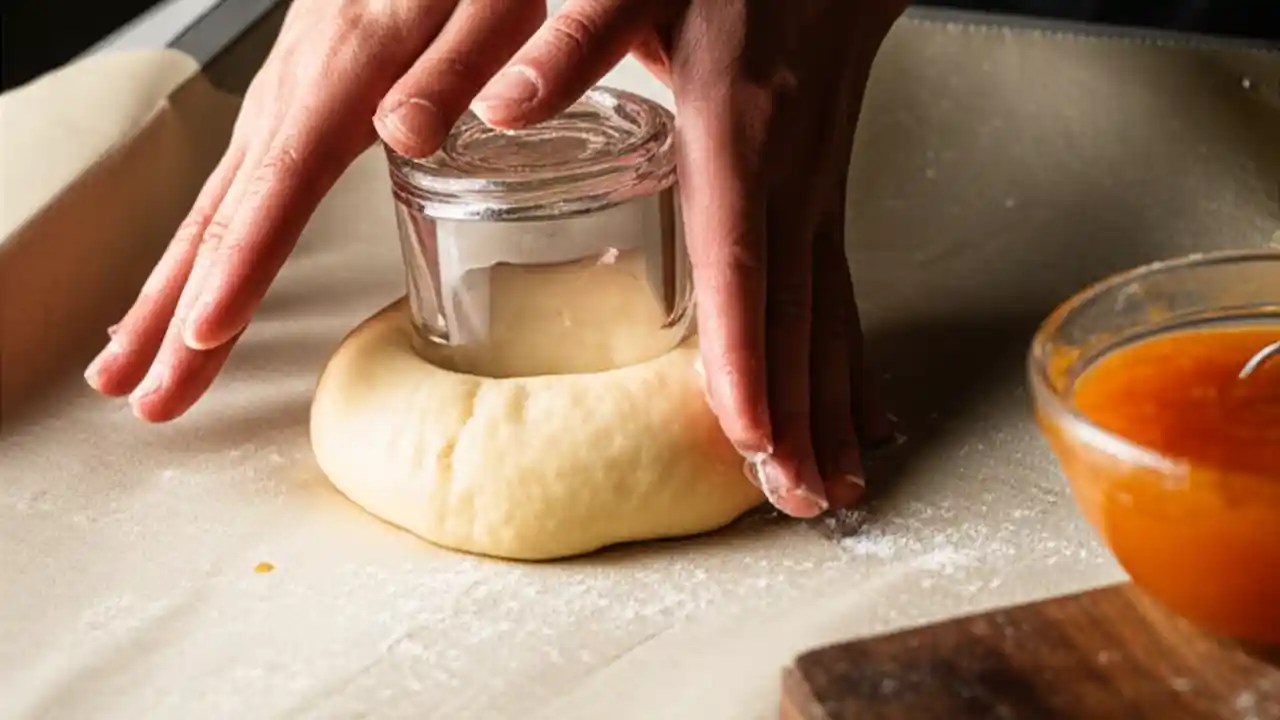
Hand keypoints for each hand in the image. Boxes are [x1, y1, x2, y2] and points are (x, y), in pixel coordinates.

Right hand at [84, 0, 544, 419]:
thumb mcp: (488, 4)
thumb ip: (459, 66)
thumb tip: (402, 132)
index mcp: (344, 71)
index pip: (279, 184)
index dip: (241, 261)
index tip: (206, 330)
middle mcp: (294, 90)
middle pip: (224, 213)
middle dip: (178, 313)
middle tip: (147, 394)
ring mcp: (283, 98)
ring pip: (214, 206)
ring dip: (167, 292)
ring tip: (129, 368)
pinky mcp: (292, 103)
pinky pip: (230, 189)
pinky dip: (196, 250)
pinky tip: (181, 285)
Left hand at [468, 0, 903, 515]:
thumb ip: (572, 40)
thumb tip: (501, 103)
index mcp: (736, 130)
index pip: (738, 260)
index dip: (744, 351)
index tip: (750, 429)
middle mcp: (788, 177)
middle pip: (792, 315)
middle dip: (795, 414)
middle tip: (794, 499)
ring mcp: (816, 194)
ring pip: (826, 318)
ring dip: (829, 410)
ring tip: (829, 490)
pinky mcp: (823, 202)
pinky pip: (843, 297)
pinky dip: (853, 367)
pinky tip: (865, 418)